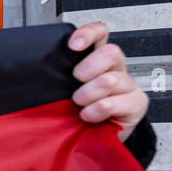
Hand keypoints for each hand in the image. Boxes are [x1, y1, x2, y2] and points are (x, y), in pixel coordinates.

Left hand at [69, 22, 147, 142]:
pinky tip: (88, 115)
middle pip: (111, 52)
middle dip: (89, 67)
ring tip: (80, 103)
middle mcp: (115, 68)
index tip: (74, 44)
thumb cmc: (77, 109)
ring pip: (110, 79)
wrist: (96, 137)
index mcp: (98, 59)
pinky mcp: (136, 103)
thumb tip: (35, 68)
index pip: (101, 33)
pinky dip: (95, 111)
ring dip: (88, 93)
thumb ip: (58, 74)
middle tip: (76, 80)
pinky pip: (112, 103)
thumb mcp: (64, 88)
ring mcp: (128, 85)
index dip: (89, 33)